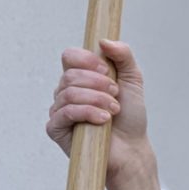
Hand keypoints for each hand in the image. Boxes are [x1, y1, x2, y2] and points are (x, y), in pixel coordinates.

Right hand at [48, 38, 152, 185]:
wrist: (131, 148)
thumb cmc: (130, 116)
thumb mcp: (132, 80)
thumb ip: (123, 56)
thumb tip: (103, 41)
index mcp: (80, 77)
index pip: (70, 56)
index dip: (87, 60)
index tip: (107, 71)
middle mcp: (66, 91)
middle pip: (70, 74)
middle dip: (98, 84)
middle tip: (116, 95)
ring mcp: (59, 110)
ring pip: (68, 92)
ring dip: (96, 99)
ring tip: (113, 110)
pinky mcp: (56, 129)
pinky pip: (64, 112)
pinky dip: (87, 113)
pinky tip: (103, 120)